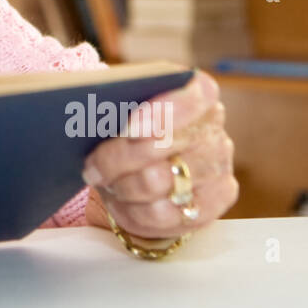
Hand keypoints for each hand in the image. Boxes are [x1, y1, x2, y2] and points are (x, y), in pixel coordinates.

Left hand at [81, 70, 237, 239]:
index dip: (163, 112)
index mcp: (196, 93)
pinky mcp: (213, 203)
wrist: (138, 171)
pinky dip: (135, 211)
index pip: (193, 96)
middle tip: (92, 167)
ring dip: (123, 186)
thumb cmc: (125, 132)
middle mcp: (212, 129)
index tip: (129, 128)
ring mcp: (217, 167)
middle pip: (167, 143)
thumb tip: (90, 118)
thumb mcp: (115, 112)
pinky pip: (167, 214)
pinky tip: (121, 202)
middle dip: (120, 158)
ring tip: (105, 182)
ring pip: (162, 182)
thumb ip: (110, 107)